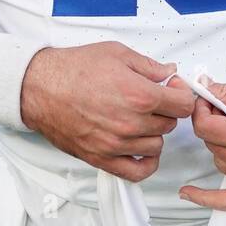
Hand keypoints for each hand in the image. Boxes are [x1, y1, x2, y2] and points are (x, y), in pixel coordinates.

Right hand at [19, 42, 194, 182]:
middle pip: (171, 124)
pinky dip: (145, 162)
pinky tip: (140, 147)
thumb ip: (149, 66)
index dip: (182, 93)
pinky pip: (137, 172)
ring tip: (138, 118)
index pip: (184, 104)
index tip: (172, 88)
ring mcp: (117, 144)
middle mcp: (132, 123)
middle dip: (165, 110)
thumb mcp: (117, 53)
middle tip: (150, 99)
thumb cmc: (74, 68)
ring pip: (157, 146)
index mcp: (140, 95)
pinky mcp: (102, 158)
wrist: (40, 87)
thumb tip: (169, 72)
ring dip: (153, 133)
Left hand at [179, 80, 225, 209]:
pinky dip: (207, 199)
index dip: (201, 110)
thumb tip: (206, 89)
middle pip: (212, 145)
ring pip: (221, 164)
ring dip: (222, 148)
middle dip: (214, 125)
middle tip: (225, 112)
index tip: (206, 103)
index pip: (204, 126)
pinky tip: (191, 194)